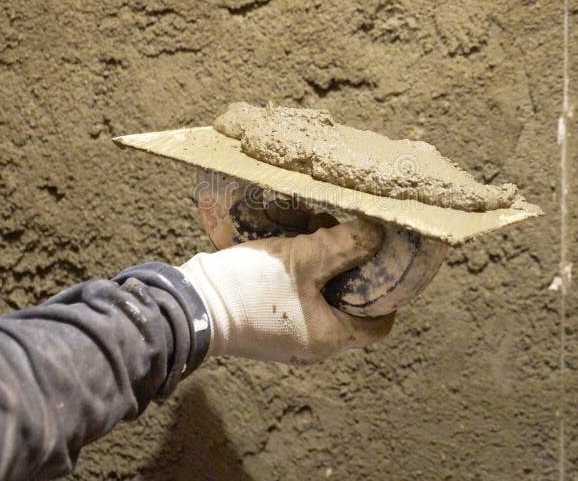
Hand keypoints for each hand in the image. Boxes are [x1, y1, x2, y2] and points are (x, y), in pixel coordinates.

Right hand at [179, 219, 394, 364]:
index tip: (383, 262)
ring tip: (314, 234)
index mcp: (330, 338)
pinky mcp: (269, 325)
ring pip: (323, 298)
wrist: (190, 305)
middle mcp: (314, 344)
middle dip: (349, 269)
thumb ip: (343, 244)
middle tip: (343, 238)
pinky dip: (302, 275)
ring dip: (323, 266)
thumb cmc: (251, 288)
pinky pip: (299, 299)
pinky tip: (292, 247)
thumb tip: (378, 232)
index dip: (387, 294)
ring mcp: (289, 337)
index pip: (378, 324)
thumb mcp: (302, 259)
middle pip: (349, 306)